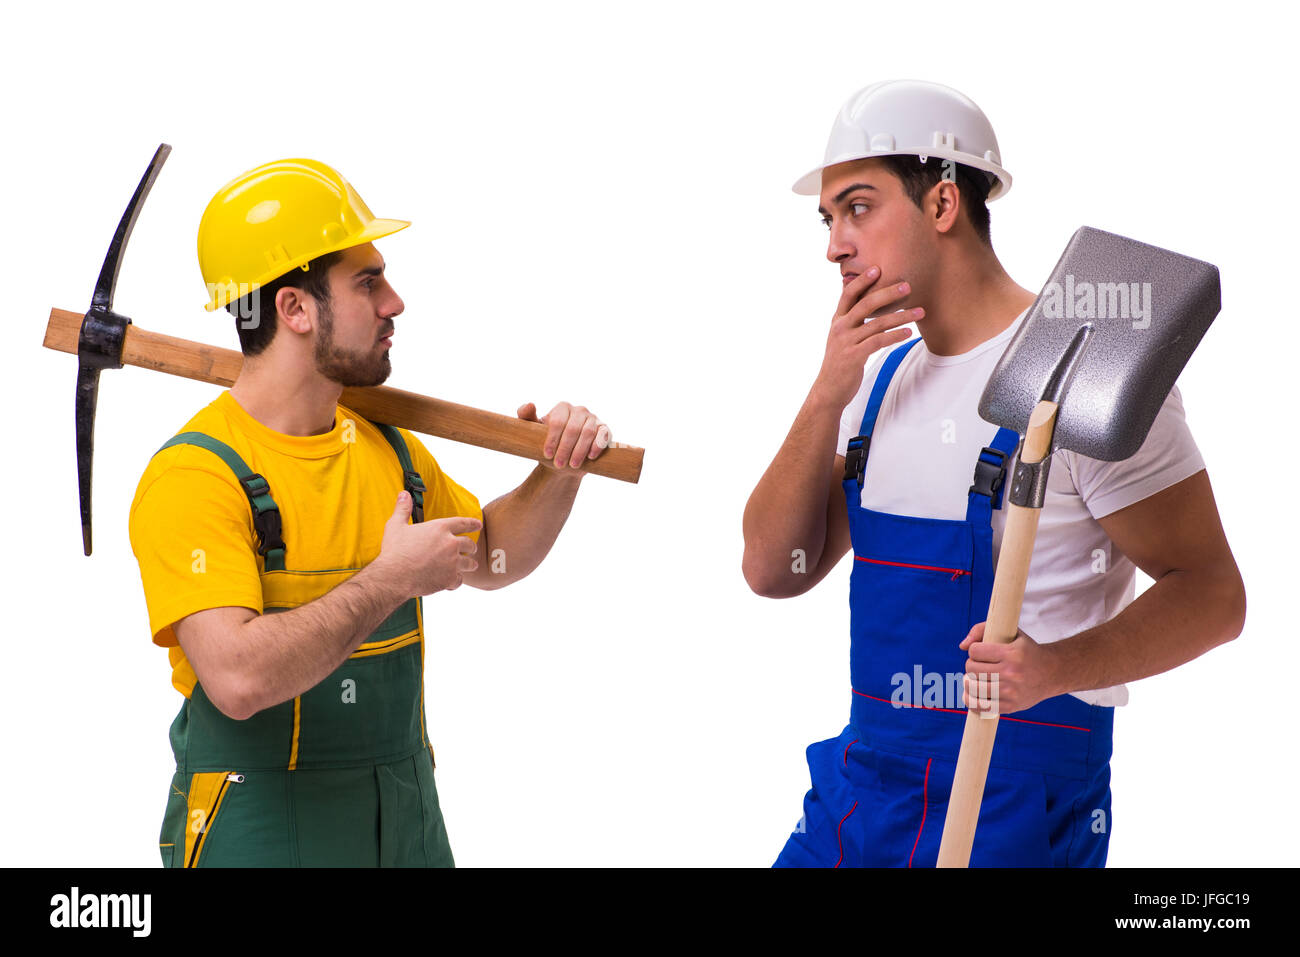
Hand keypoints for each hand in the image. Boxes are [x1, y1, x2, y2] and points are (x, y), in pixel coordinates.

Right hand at [377, 491, 480, 594]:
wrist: (394, 576)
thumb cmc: (395, 551)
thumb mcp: (396, 525)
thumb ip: (403, 509)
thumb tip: (403, 494)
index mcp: (440, 528)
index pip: (462, 523)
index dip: (472, 523)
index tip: (478, 525)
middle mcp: (450, 544)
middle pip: (469, 544)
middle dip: (471, 547)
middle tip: (471, 549)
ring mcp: (452, 563)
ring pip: (469, 563)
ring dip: (469, 564)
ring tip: (470, 565)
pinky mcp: (449, 579)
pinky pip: (459, 580)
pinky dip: (456, 581)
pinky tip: (453, 581)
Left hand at [518, 401, 608, 472]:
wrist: (566, 460)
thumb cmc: (549, 444)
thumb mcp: (533, 431)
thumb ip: (526, 416)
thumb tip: (530, 404)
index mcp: (563, 408)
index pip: (557, 421)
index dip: (552, 439)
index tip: (546, 454)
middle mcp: (579, 411)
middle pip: (573, 428)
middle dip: (565, 448)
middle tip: (558, 464)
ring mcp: (593, 419)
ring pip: (588, 432)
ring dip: (579, 450)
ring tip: (572, 465)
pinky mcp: (604, 430)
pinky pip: (603, 435)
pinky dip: (597, 446)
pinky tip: (590, 457)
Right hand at [813, 267, 922, 409]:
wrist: (829, 389)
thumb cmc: (839, 362)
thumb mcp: (841, 337)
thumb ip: (849, 319)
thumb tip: (857, 300)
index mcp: (837, 320)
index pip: (848, 295)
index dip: (862, 281)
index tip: (877, 269)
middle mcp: (840, 328)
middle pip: (865, 304)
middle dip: (887, 293)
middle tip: (907, 286)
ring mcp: (846, 342)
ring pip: (877, 324)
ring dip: (901, 317)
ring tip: (919, 312)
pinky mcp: (854, 356)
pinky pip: (878, 342)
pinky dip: (895, 336)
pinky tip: (908, 333)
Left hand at [959, 622, 1059, 715]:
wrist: (1052, 673)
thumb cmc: (1026, 651)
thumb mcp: (1011, 633)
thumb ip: (982, 630)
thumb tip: (962, 646)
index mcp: (1011, 654)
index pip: (975, 651)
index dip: (974, 650)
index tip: (981, 652)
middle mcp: (1011, 673)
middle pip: (971, 669)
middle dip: (971, 665)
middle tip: (980, 665)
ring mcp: (1011, 692)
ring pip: (973, 687)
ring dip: (969, 682)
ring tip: (973, 679)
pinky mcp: (1010, 706)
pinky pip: (981, 707)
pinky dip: (971, 701)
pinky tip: (972, 695)